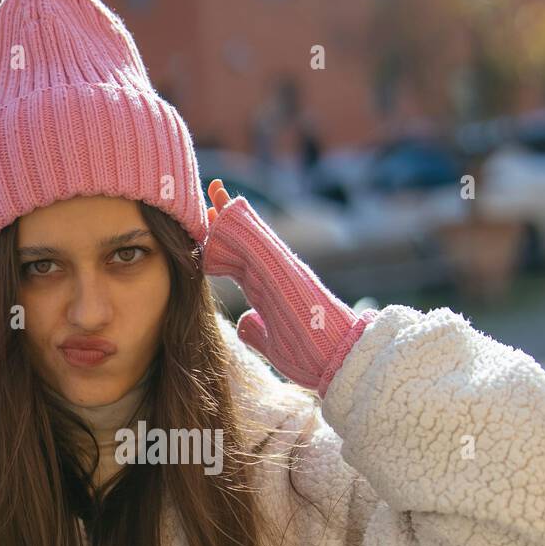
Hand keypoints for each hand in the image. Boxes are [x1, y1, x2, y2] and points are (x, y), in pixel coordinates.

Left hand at [201, 180, 376, 395]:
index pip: (239, 259)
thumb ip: (256, 329)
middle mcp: (275, 273)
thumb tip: (244, 323)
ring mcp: (280, 269)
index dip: (221, 242)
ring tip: (214, 188)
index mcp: (269, 289)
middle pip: (243, 238)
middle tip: (211, 188)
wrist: (337, 358)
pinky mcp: (283, 271)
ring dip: (230, 212)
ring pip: (250, 234)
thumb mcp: (271, 342)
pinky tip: (223, 208)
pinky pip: (257, 241)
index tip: (207, 223)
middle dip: (224, 216)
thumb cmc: (309, 354)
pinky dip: (239, 224)